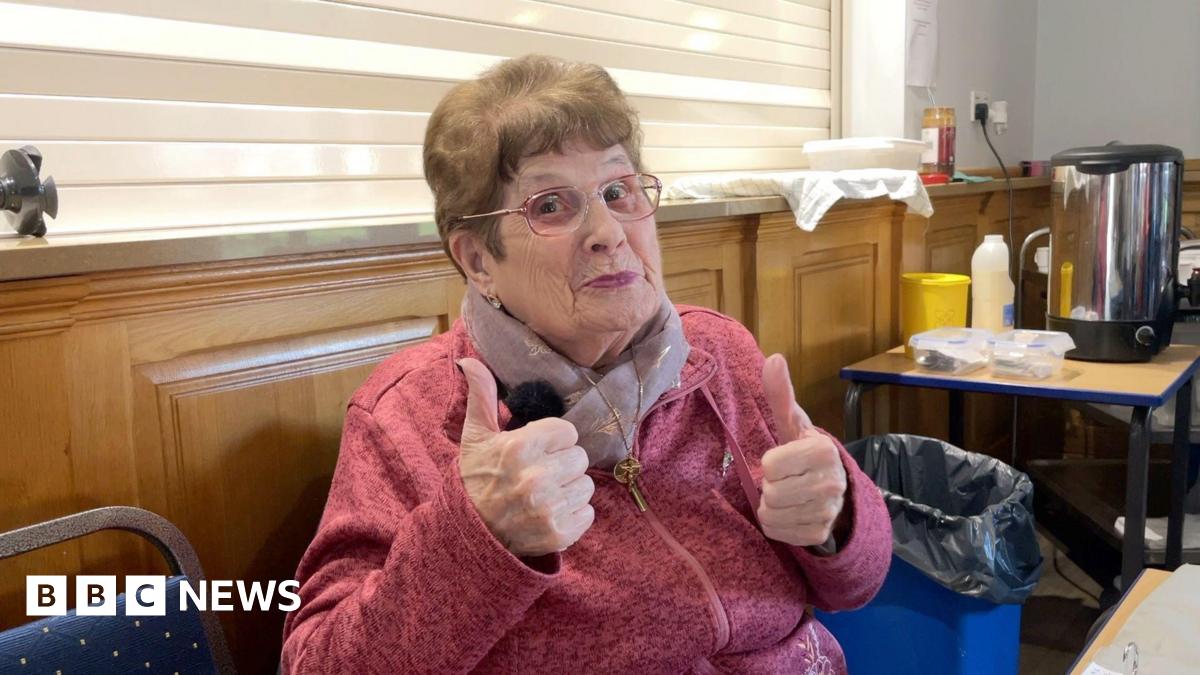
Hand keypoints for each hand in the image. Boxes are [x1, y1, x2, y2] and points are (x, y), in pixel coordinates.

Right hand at [457, 358, 594, 556]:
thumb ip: (482, 396)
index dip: (554, 440)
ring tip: (545, 494)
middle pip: (579, 458)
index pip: (567, 432)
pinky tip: (550, 513)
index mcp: (519, 448)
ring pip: (586, 486)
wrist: (469, 534)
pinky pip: (587, 514)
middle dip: (562, 464)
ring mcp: (548, 508)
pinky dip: (573, 515)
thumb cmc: (475, 479)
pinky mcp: (559, 534)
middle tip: (540, 474)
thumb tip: (469, 360)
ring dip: (569, 490)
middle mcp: (536, 478)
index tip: (537, 450)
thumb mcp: (476, 436)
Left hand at [756, 354, 847, 546]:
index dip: (771, 462)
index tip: (784, 459)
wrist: (832, 486)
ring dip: (770, 506)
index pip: (771, 464)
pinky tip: (791, 511)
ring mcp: (827, 511)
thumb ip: (780, 394)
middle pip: (770, 492)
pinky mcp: (819, 533)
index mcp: (822, 450)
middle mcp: (830, 482)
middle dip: (770, 485)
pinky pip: (778, 532)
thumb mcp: (792, 423)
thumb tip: (774, 359)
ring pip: (771, 514)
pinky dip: (777, 524)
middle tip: (785, 479)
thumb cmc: (804, 451)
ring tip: (786, 494)